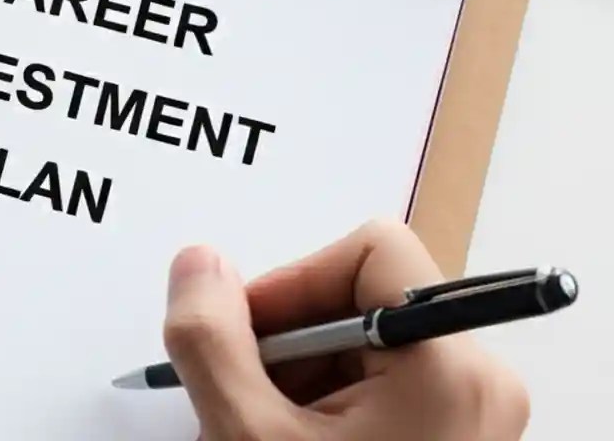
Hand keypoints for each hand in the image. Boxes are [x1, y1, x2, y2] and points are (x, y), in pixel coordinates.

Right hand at [163, 220, 529, 440]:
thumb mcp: (247, 438)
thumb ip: (211, 340)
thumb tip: (198, 265)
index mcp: (447, 369)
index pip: (372, 251)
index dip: (293, 280)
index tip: (245, 332)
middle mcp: (475, 379)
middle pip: (360, 298)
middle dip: (281, 344)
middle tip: (239, 400)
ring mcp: (468, 413)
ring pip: (359, 344)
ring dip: (290, 380)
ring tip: (259, 438)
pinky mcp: (450, 437)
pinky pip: (374, 385)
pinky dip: (317, 407)